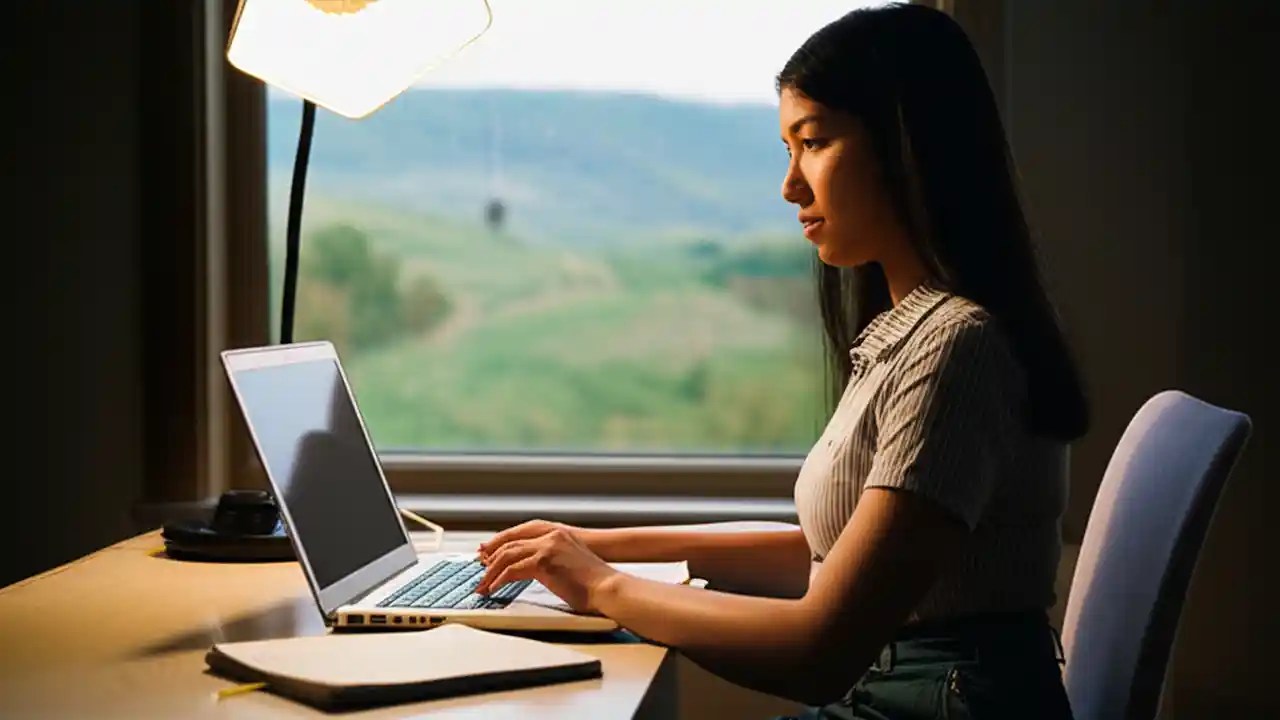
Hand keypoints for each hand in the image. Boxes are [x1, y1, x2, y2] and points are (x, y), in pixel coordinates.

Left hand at [475, 525, 617, 613]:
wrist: (608, 588)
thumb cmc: (594, 582)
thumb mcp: (570, 562)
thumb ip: (552, 559)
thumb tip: (534, 570)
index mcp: (558, 533)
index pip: (521, 532)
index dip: (501, 541)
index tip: (488, 552)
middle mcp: (551, 535)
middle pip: (510, 541)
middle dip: (491, 555)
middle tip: (479, 567)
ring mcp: (548, 547)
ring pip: (508, 554)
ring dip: (492, 571)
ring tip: (484, 584)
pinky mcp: (544, 562)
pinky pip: (513, 569)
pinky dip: (500, 579)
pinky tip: (495, 588)